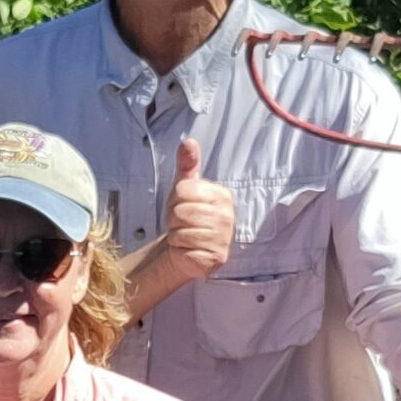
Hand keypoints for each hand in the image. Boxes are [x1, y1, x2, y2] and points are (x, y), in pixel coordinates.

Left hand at [159, 138, 234, 279]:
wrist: (186, 248)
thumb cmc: (186, 215)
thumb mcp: (184, 187)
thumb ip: (187, 164)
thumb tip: (188, 141)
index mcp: (222, 195)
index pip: (183, 189)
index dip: (174, 199)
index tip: (182, 205)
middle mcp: (227, 217)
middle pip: (180, 212)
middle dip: (173, 219)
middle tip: (181, 224)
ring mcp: (223, 239)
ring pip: (181, 232)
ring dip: (176, 236)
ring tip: (185, 237)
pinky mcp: (215, 259)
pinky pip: (185, 252)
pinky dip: (180, 252)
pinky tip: (189, 251)